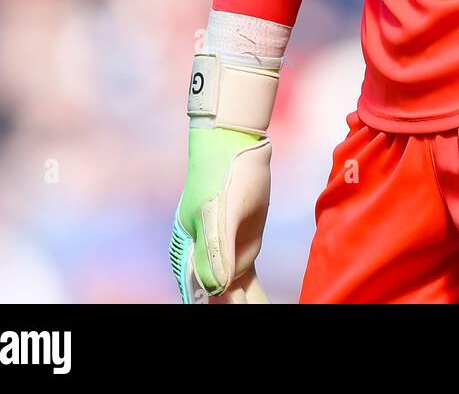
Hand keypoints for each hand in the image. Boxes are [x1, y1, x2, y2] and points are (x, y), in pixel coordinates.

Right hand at [170, 126, 271, 303]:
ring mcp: (223, 260)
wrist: (235, 144)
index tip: (233, 308)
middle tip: (255, 314)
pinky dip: (256, 302)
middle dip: (231, 309)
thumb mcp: (223, 206)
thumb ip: (217, 247)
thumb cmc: (224, 170)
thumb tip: (216, 288)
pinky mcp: (242, 254)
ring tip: (263, 315)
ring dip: (244, 307)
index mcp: (189, 255)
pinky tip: (268, 309)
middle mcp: (202, 263)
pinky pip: (248, 288)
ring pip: (233, 299)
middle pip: (216, 302)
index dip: (217, 307)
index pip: (202, 298)